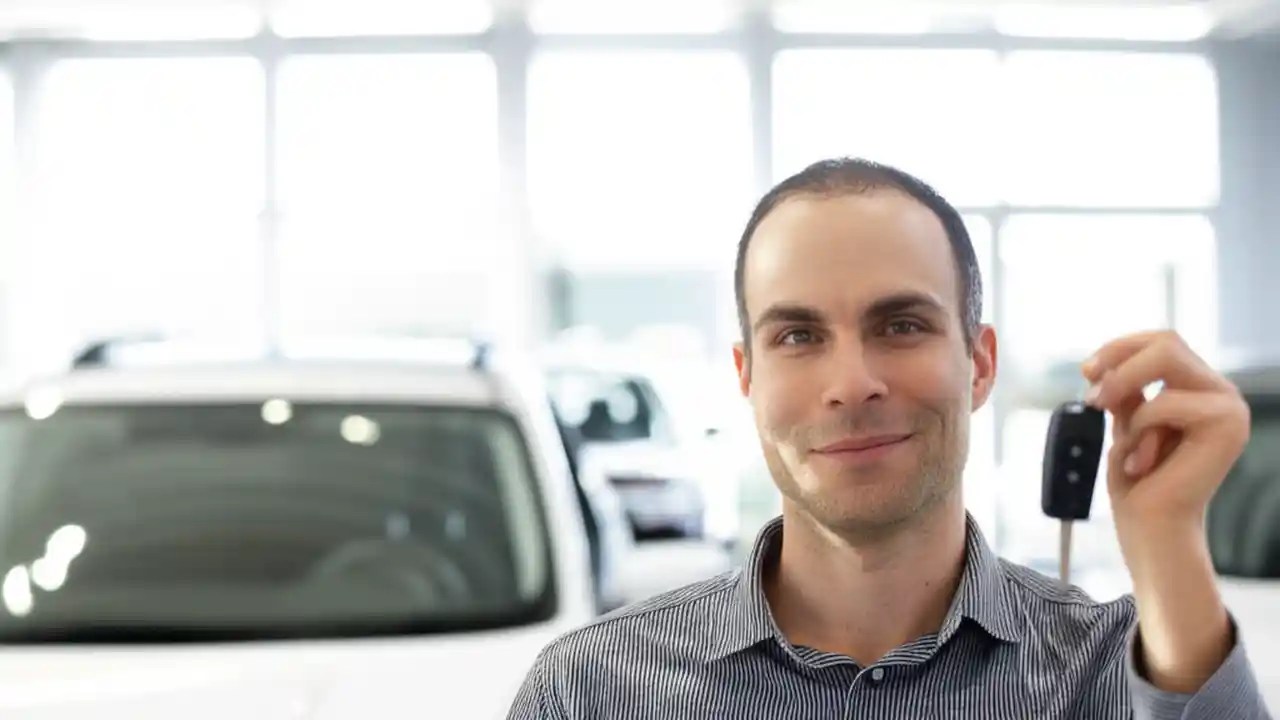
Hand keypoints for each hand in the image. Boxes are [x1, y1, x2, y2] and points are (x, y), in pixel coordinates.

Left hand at [1081, 330, 1247, 691]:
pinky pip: (1163, 402)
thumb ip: (1127, 392)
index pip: (1162, 341)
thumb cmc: (1137, 483)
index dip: (1119, 348)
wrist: (1150, 529)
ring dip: (1129, 399)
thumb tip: (1106, 364)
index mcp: (1199, 390)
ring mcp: (1229, 407)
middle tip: (1093, 397)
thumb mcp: (1126, 424)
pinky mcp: (1227, 425)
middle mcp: (1221, 393)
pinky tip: (1143, 463)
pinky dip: (1139, 430)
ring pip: (1165, 360)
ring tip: (1127, 444)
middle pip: (1166, 341)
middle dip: (1118, 364)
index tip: (1086, 371)